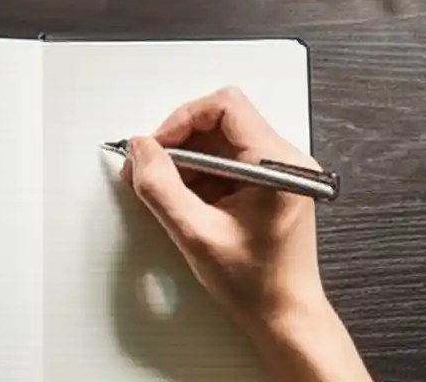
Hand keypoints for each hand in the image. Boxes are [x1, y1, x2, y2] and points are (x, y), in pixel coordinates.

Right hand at [121, 87, 325, 333]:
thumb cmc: (255, 285)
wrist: (285, 318)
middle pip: (219, 122)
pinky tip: (184, 202)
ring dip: (186, 162)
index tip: (156, 147)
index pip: (225, 107)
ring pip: (219, 142)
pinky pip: (225, 163)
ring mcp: (277, 172)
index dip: (182, 120)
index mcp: (276, 164)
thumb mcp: (195, 234)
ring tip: (165, 193)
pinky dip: (198, 176)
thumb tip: (140, 148)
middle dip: (178, 143)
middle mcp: (283, 160)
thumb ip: (161, 187)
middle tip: (149, 170)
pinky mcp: (267, 185)